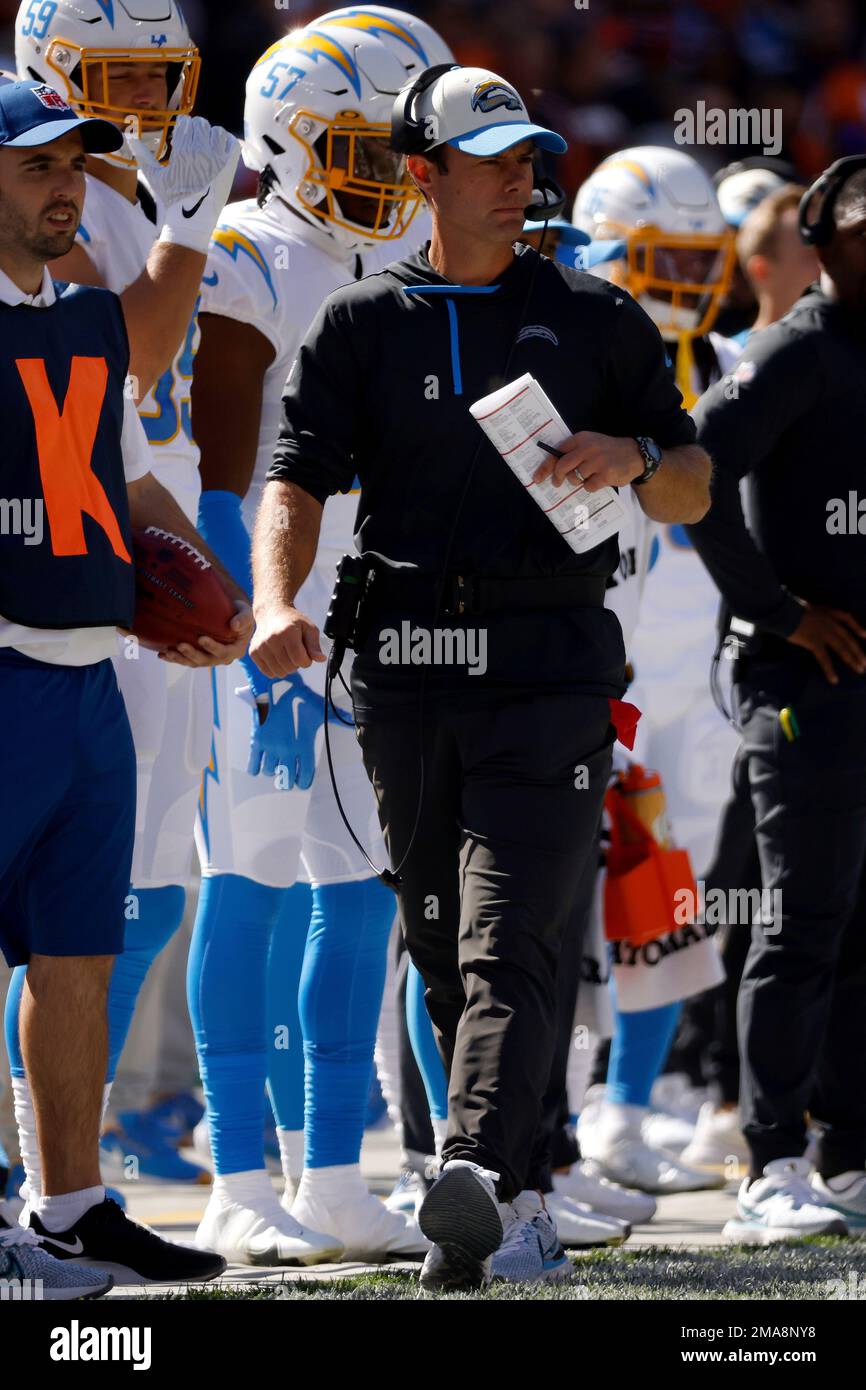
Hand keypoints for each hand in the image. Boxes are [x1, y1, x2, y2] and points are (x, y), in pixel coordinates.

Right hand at [130, 114, 239, 253]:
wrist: (192, 219)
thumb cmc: (171, 198)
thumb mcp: (154, 176)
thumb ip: (143, 155)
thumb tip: (129, 138)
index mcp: (183, 150)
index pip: (185, 121)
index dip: (182, 128)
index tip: (181, 139)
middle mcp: (201, 151)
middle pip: (201, 124)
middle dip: (196, 131)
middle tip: (194, 144)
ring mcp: (218, 159)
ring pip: (217, 131)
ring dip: (211, 136)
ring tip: (206, 148)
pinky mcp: (229, 167)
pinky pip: (231, 143)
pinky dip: (226, 143)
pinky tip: (219, 152)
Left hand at [160, 600, 253, 667]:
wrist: (233, 619)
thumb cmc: (240, 614)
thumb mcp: (246, 613)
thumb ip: (243, 618)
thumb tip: (234, 625)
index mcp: (235, 650)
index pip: (224, 653)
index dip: (213, 648)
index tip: (201, 638)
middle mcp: (223, 658)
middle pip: (206, 661)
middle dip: (192, 654)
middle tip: (181, 645)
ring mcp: (210, 659)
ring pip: (194, 663)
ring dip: (181, 659)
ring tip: (168, 652)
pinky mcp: (200, 656)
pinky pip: (187, 660)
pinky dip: (175, 658)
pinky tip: (162, 654)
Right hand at [245, 677, 326, 787]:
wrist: (279, 687)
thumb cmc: (302, 699)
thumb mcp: (321, 710)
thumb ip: (337, 719)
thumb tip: (353, 724)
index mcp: (304, 745)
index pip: (305, 774)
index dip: (304, 781)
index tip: (302, 783)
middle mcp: (288, 749)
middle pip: (286, 778)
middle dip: (288, 781)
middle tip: (288, 780)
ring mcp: (271, 746)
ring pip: (270, 771)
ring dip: (273, 772)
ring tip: (275, 768)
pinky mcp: (258, 741)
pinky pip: (253, 764)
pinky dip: (255, 769)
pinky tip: (258, 768)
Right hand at [249, 604, 325, 679]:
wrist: (271, 613)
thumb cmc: (292, 621)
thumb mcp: (309, 628)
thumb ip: (315, 645)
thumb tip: (321, 659)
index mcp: (288, 632)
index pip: (300, 660)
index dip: (307, 661)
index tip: (306, 654)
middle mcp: (272, 639)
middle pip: (290, 668)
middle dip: (297, 664)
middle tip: (295, 652)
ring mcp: (261, 647)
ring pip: (279, 673)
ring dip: (286, 667)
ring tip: (286, 654)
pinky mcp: (253, 652)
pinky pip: (268, 672)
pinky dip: (275, 669)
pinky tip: (277, 657)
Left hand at [533, 432, 645, 491]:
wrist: (635, 455)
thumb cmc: (608, 451)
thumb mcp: (592, 443)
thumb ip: (575, 452)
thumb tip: (553, 468)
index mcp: (582, 438)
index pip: (558, 452)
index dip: (546, 465)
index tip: (538, 476)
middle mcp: (588, 448)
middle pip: (562, 466)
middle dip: (557, 477)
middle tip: (556, 483)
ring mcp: (597, 461)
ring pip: (575, 478)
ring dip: (577, 481)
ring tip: (588, 476)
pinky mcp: (605, 474)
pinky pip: (588, 486)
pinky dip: (591, 487)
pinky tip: (600, 480)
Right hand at [786, 602, 865, 684]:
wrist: (784, 611)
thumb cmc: (790, 609)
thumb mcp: (807, 608)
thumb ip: (815, 616)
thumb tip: (814, 624)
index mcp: (828, 612)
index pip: (847, 618)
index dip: (857, 627)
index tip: (865, 636)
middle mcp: (830, 623)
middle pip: (848, 638)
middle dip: (858, 652)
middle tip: (864, 663)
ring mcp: (824, 633)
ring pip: (842, 648)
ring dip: (852, 660)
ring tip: (859, 670)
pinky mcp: (814, 643)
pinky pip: (824, 659)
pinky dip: (830, 670)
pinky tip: (834, 680)